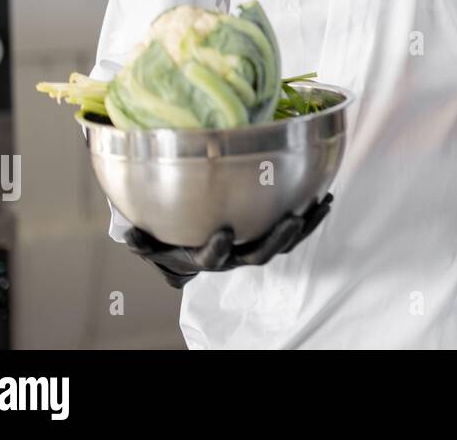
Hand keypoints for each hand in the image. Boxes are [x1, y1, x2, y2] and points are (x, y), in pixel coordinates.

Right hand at [124, 192, 332, 288]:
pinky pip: (296, 230)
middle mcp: (236, 256)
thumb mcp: (153, 242)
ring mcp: (256, 246)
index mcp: (207, 257)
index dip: (218, 249)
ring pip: (283, 244)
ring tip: (320, 207)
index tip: (223, 233)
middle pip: (259, 254)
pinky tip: (326, 198)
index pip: (213, 258)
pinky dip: (312, 216)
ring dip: (304, 227)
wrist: (189, 250)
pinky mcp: (272, 235)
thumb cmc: (170, 240)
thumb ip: (144, 240)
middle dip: (276, 240)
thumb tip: (130, 235)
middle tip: (292, 222)